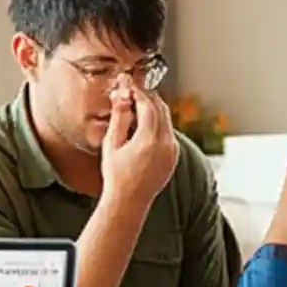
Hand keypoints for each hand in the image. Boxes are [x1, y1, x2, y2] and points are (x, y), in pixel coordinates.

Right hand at [102, 79, 178, 209]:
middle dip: (148, 98)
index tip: (128, 84)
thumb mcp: (112, 143)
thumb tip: (122, 96)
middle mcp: (166, 144)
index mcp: (150, 139)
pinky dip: (158, 124)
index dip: (138, 92)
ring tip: (134, 108)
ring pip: (167, 120)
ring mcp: (173, 151)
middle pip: (162, 109)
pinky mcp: (174, 157)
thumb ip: (119, 117)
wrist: (129, 201)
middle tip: (132, 92)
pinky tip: (143, 126)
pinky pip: (168, 133)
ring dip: (153, 110)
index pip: (148, 105)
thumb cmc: (116, 175)